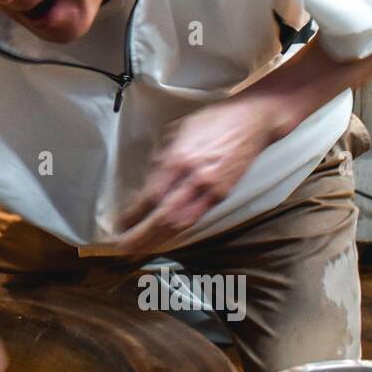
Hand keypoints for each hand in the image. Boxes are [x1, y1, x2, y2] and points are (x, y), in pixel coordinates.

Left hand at [115, 95, 283, 258]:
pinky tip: (163, 239)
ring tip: (138, 251)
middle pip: (164, 217)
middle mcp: (194, 179)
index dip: (134, 214)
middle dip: (141, 236)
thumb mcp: (177, 129)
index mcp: (179, 159)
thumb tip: (149, 178)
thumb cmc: (211, 121)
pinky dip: (176, 232)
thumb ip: (162, 155)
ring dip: (157, 240)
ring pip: (180, 224)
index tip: (119, 224)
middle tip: (122, 249)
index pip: (151, 196)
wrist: (252, 122)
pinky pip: (195, 218)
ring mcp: (210, 190)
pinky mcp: (222, 196)